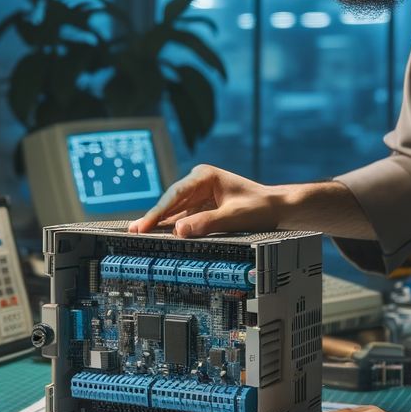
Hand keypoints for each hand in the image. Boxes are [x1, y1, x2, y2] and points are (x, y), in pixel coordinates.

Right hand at [128, 165, 279, 236]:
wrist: (277, 208)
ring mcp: (199, 195)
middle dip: (153, 217)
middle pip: (170, 201)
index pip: (175, 194)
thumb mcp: (233, 216)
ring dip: (159, 223)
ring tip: (138, 234)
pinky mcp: (202, 207)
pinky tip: (158, 235)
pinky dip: (172, 227)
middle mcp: (199, 182)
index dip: (157, 211)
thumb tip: (179, 231)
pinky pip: (182, 217)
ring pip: (174, 210)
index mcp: (204, 176)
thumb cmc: (260, 207)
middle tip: (132, 232)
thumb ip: (206, 223)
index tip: (144, 224)